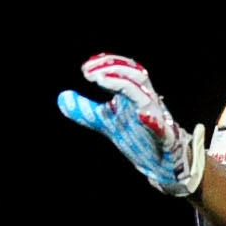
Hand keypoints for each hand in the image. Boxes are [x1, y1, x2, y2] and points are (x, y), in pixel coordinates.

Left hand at [57, 54, 205, 196]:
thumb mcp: (105, 120)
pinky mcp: (164, 138)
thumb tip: (62, 97)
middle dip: (113, 69)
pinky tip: (142, 116)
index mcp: (134, 93)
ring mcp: (156, 118)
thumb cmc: (136, 135)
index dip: (107, 64)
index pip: (124, 70)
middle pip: (136, 75)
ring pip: (145, 96)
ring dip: (124, 85)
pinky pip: (161, 128)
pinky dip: (153, 121)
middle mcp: (146, 101)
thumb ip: (85, 109)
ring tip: (103, 81)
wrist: (161, 161)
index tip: (86, 68)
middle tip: (89, 73)